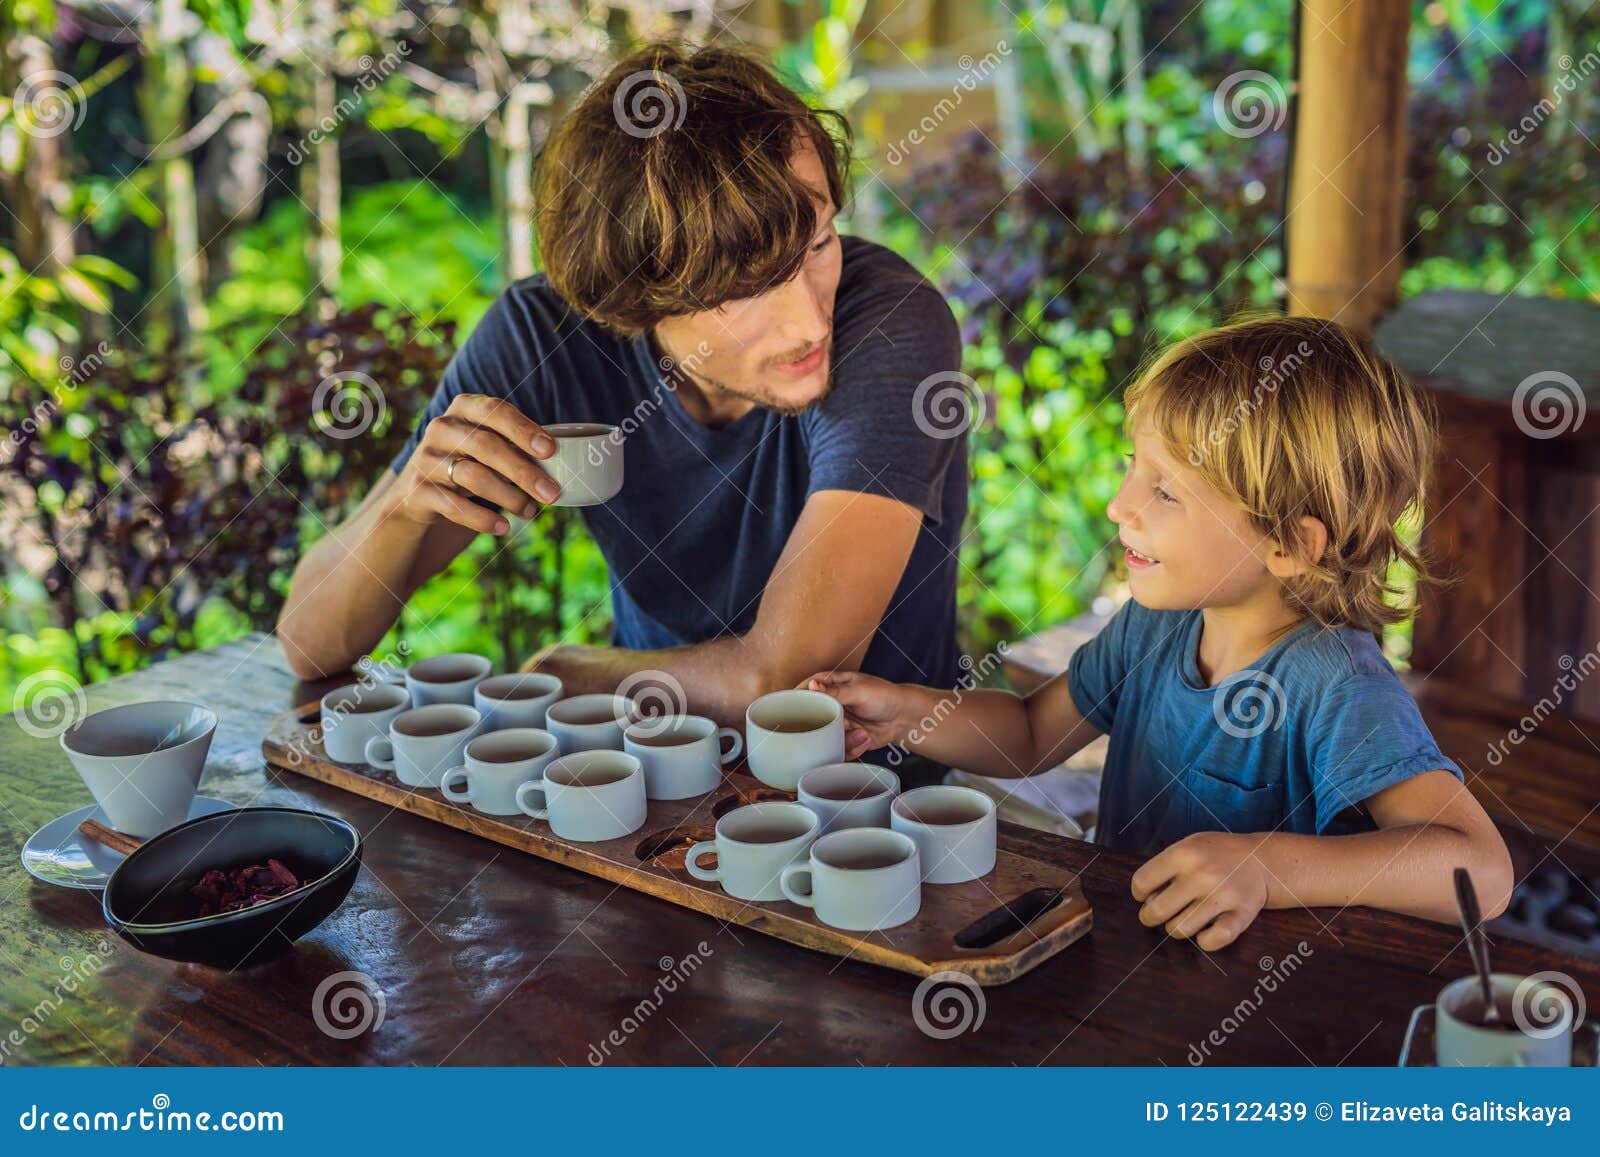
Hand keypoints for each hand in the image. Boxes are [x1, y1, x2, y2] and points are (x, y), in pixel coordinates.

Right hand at [391, 394, 560, 533]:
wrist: (420, 493)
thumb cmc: (471, 463)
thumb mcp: (490, 446)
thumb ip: (517, 446)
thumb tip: (565, 464)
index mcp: (464, 408)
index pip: (494, 410)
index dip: (523, 429)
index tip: (550, 450)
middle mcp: (442, 428)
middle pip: (487, 446)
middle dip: (524, 472)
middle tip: (551, 493)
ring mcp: (427, 459)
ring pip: (473, 477)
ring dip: (509, 498)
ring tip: (530, 512)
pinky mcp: (419, 490)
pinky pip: (455, 506)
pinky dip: (483, 519)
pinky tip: (503, 527)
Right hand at [803, 671, 917, 758]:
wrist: (904, 717)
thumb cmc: (884, 696)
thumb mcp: (859, 691)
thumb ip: (834, 692)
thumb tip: (811, 685)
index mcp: (833, 685)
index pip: (809, 687)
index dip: (800, 694)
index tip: (791, 703)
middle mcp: (833, 704)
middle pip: (812, 714)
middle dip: (821, 722)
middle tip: (833, 723)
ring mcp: (839, 722)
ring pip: (825, 734)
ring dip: (839, 734)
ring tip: (856, 729)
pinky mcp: (847, 738)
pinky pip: (839, 747)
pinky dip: (851, 746)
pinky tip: (864, 738)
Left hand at [1130, 832, 1268, 951]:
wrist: (1261, 860)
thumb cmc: (1216, 855)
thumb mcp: (1188, 846)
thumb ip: (1164, 867)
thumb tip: (1145, 899)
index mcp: (1184, 854)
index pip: (1141, 882)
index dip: (1139, 893)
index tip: (1146, 895)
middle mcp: (1202, 874)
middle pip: (1156, 911)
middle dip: (1150, 916)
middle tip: (1156, 914)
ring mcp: (1223, 896)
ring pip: (1180, 930)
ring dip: (1177, 927)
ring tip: (1184, 917)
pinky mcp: (1241, 916)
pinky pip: (1211, 941)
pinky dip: (1204, 940)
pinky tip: (1206, 929)